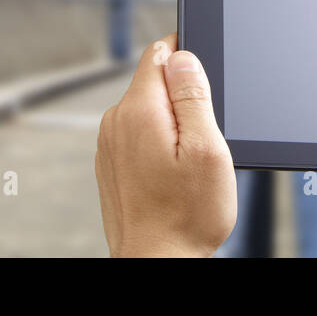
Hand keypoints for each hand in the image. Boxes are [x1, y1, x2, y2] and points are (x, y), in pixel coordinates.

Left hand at [95, 33, 236, 256]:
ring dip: (172, 125)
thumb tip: (181, 55)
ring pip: (149, 110)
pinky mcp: (111, 163)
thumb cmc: (187, 215)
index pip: (160, 52)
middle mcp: (116, 121)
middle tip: (203, 138)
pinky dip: (158, 146)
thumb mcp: (206, 149)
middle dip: (183, 98)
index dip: (187, 57)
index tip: (205, 83)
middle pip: (155, 82)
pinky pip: (139, 136)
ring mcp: (110, 144)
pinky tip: (172, 177)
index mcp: (139, 110)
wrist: (157, 263)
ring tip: (187, 165)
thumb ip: (193, 95)